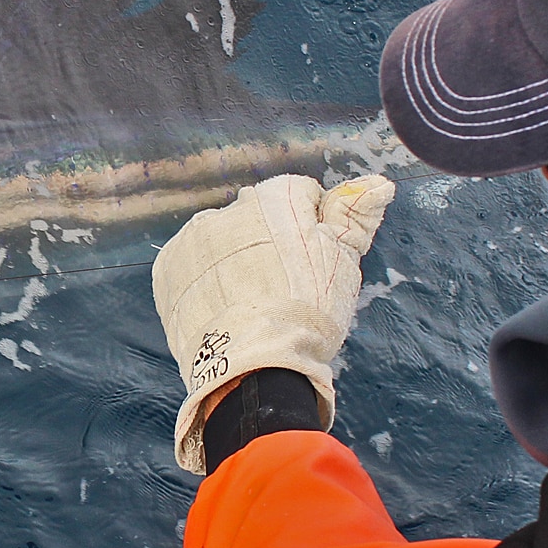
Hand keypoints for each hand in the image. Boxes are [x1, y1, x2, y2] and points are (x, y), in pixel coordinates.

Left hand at [152, 173, 394, 472]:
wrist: (255, 366)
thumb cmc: (307, 311)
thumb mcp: (343, 260)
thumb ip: (355, 214)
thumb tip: (379, 181)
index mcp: (275, 197)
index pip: (301, 196)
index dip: (314, 229)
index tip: (313, 264)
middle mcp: (229, 207)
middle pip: (259, 217)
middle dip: (272, 242)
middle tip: (283, 288)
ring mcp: (194, 238)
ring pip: (224, 240)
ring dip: (235, 259)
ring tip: (252, 301)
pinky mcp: (168, 268)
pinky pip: (192, 265)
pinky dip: (205, 280)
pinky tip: (223, 307)